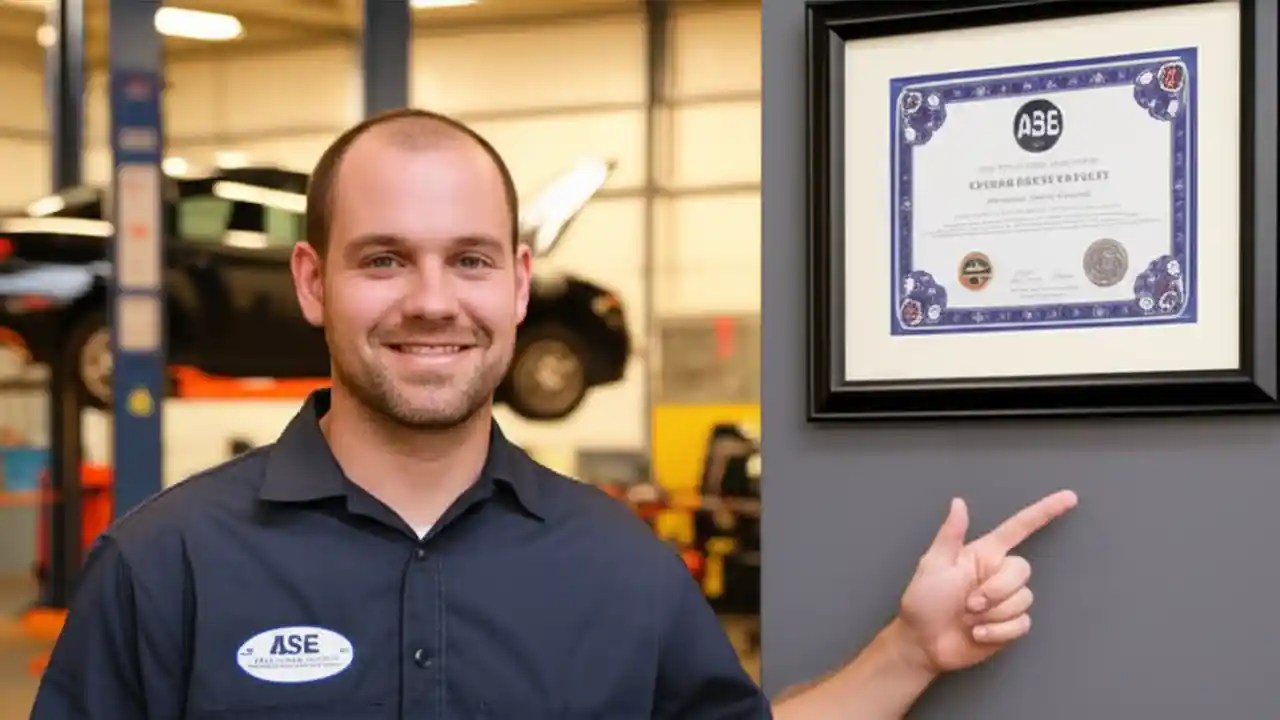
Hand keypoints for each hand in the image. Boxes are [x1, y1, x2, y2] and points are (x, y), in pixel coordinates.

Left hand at [894, 490, 1078, 673]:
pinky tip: (978, 634)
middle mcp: (998, 574)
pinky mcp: (1011, 625)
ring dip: (994, 613)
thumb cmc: (924, 600)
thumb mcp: (933, 564)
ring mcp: (1006, 600)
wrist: (923, 643)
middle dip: (997, 590)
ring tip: (969, 619)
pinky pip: (1022, 623)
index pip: (1018, 529)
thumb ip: (951, 534)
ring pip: (1024, 599)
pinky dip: (999, 631)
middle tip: (969, 603)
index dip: (1044, 512)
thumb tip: (959, 501)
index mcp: (983, 554)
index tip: (1069, 497)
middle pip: (1022, 570)